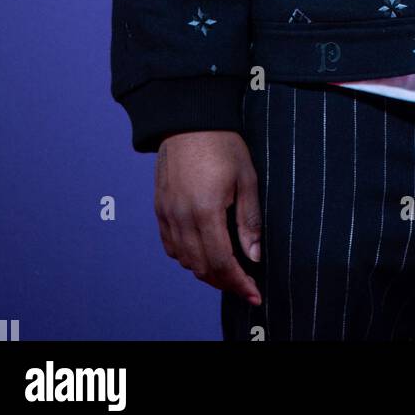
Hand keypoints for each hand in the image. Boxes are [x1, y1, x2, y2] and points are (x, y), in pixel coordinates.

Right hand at [154, 131, 261, 305]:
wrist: (189, 119)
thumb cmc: (222, 143)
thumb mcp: (247, 178)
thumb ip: (249, 220)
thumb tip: (253, 256)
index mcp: (206, 211)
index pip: (222, 263)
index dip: (239, 283)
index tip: (254, 294)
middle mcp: (182, 217)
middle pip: (202, 267)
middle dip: (225, 282)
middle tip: (245, 285)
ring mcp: (168, 214)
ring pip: (185, 260)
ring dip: (206, 271)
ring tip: (227, 271)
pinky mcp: (160, 208)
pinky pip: (170, 246)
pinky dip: (187, 257)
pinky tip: (202, 253)